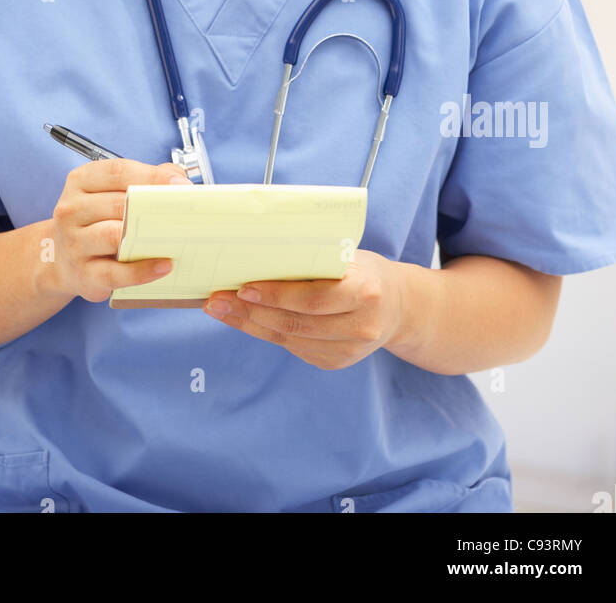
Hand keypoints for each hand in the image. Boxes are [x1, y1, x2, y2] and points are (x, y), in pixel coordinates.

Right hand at [48, 158, 190, 302]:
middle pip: (118, 204)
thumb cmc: (94, 222)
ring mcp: (74, 243)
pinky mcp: (83, 274)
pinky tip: (164, 265)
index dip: (152, 176)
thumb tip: (178, 178)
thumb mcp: (109, 193)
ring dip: (149, 236)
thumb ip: (143, 179)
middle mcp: (72, 209)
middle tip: (186, 213)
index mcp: (81, 181)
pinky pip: (116, 272)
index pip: (118, 172)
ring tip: (178, 237)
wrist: (60, 259)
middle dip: (155, 207)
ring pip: (114, 235)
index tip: (180, 184)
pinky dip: (143, 270)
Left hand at [202, 249, 408, 370]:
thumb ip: (314, 259)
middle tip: (217, 299)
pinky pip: (293, 347)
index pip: (313, 298)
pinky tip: (244, 320)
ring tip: (221, 309)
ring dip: (249, 324)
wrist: (398, 307)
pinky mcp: (335, 362)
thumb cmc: (364, 272)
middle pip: (294, 322)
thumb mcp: (348, 257)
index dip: (276, 295)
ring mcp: (348, 350)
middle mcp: (360, 326)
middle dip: (250, 311)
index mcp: (365, 292)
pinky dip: (265, 333)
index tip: (243, 287)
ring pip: (288, 339)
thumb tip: (259, 254)